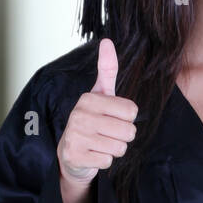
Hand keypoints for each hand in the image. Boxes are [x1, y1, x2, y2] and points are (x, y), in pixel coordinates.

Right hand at [57, 38, 138, 185]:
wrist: (70, 155)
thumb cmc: (91, 122)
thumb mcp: (100, 95)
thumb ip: (107, 70)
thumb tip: (107, 41)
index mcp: (89, 98)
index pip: (132, 111)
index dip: (127, 118)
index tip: (112, 118)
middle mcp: (80, 115)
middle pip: (128, 131)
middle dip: (123, 137)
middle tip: (107, 134)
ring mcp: (75, 136)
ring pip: (120, 148)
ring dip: (114, 149)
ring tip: (100, 144)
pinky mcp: (75, 156)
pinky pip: (108, 161)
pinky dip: (104, 161)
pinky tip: (93, 155)